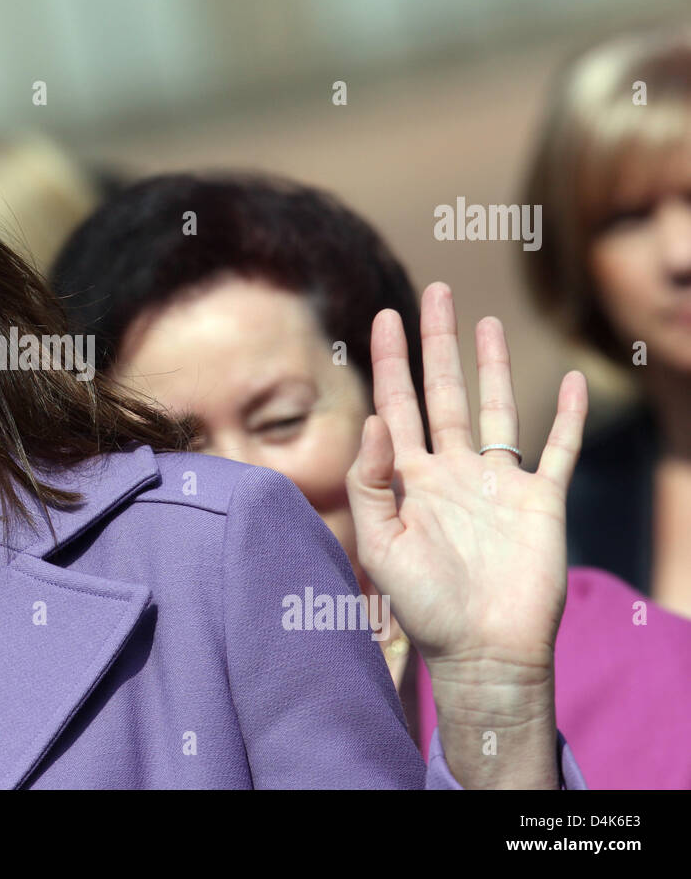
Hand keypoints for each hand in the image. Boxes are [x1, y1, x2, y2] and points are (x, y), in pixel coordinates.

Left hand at [344, 282, 587, 787]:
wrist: (482, 650)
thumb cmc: (423, 605)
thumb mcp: (380, 543)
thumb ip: (370, 481)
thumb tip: (372, 419)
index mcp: (410, 478)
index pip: (397, 404)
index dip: (391, 361)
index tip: (385, 317)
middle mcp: (452, 471)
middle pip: (445, 392)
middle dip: (438, 343)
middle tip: (434, 293)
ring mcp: (498, 483)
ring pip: (496, 409)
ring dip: (492, 365)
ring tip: (485, 321)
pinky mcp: (541, 501)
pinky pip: (557, 450)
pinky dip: (567, 418)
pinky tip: (572, 382)